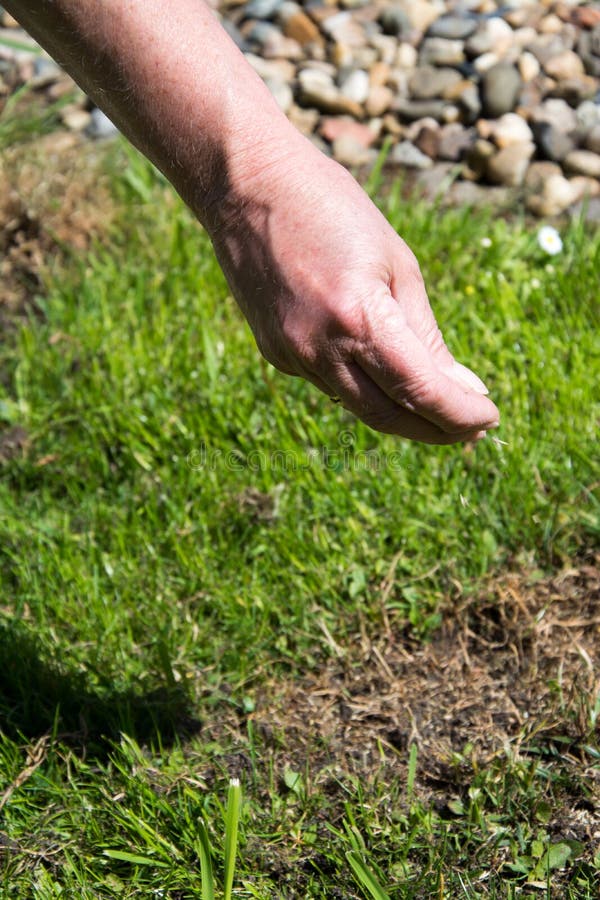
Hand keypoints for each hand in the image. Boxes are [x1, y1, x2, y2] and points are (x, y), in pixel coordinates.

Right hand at [207, 133, 498, 443]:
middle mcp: (318, 347)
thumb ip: (426, 335)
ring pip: (358, 407)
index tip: (490, 417)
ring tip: (438, 409)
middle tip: (471, 428)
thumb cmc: (333, 209)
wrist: (247, 186)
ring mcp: (291, 355)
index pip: (420, 391)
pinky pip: (331, 385)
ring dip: (403, 416)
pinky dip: (366, 389)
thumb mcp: (397, 263)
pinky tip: (385, 377)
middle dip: (435, 430)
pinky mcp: (276, 354)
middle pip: (387, 416)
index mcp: (358, 316)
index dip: (460, 414)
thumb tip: (462, 387)